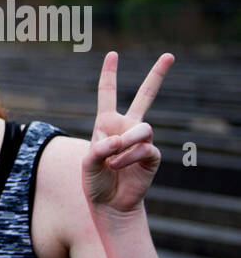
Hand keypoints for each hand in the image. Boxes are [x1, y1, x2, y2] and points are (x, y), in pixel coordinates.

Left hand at [83, 51, 173, 215]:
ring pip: (143, 128)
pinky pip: (143, 149)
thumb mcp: (87, 163)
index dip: (109, 74)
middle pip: (146, 96)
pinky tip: (116, 167)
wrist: (109, 203)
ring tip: (111, 159)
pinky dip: (126, 158)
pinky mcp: (151, 155)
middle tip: (170, 55)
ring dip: (125, 142)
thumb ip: (99, 149)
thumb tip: (120, 141)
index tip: (112, 54)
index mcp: (106, 123)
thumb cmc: (95, 182)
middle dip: (157, 75)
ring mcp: (140, 140)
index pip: (107, 94)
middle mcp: (126, 127)